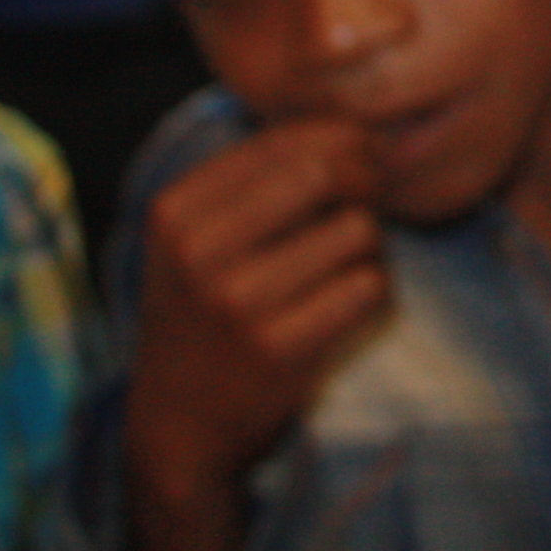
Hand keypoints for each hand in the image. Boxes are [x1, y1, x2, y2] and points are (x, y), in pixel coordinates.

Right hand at [125, 119, 389, 513]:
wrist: (179, 424)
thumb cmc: (204, 310)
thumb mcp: (197, 237)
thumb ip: (257, 177)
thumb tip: (357, 126)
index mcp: (175, 209)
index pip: (285, 139)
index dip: (341, 141)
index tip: (361, 160)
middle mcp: (197, 251)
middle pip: (326, 173)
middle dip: (364, 183)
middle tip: (369, 206)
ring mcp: (237, 302)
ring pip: (357, 231)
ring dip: (373, 246)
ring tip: (348, 267)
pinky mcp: (280, 349)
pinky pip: (369, 287)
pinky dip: (375, 292)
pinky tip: (348, 306)